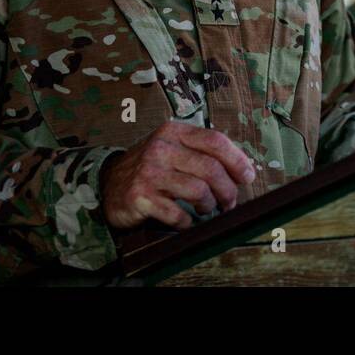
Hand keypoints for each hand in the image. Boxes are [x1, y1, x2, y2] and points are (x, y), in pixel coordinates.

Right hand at [100, 121, 257, 230]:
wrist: (107, 184)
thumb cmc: (150, 167)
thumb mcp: (172, 148)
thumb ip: (202, 152)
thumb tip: (243, 167)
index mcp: (174, 132)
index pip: (216, 141)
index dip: (237, 160)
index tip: (248, 176)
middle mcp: (161, 148)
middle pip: (211, 169)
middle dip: (228, 190)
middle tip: (229, 202)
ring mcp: (149, 172)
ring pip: (199, 190)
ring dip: (210, 205)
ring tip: (207, 209)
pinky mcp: (140, 197)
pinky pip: (177, 214)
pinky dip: (188, 222)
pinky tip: (186, 221)